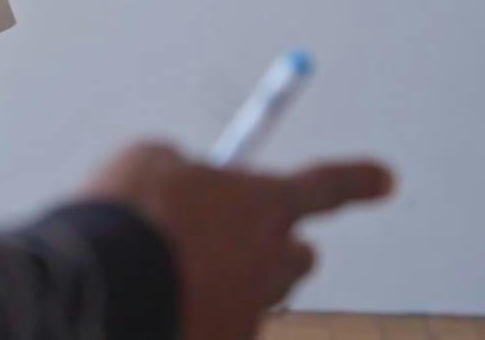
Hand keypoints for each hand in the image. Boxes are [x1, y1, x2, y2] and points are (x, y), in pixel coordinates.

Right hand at [80, 142, 393, 339]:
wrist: (98, 286)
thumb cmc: (127, 212)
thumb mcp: (151, 161)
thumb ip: (185, 168)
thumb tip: (189, 185)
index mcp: (261, 203)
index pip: (324, 187)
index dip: (355, 179)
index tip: (385, 177)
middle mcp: (270, 261)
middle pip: (296, 256)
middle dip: (275, 246)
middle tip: (237, 240)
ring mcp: (249, 312)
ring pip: (251, 294)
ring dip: (223, 281)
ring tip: (164, 271)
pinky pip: (215, 324)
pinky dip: (191, 312)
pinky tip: (150, 301)